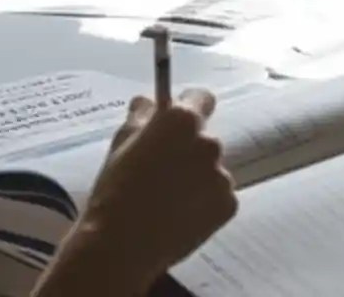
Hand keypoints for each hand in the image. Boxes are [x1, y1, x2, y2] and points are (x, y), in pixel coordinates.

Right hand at [74, 89, 237, 288]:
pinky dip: (204, 203)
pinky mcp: (229, 204)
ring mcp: (222, 175)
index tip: (178, 122)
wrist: (121, 246)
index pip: (201, 98)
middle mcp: (210, 143)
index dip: (189, 106)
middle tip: (162, 172)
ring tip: (167, 200)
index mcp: (182, 121)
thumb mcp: (119, 146)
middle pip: (205, 138)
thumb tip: (147, 101)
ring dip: (197, 178)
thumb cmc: (114, 191)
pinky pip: (218, 196)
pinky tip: (179, 216)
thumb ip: (139, 117)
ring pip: (211, 169)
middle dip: (188, 149)